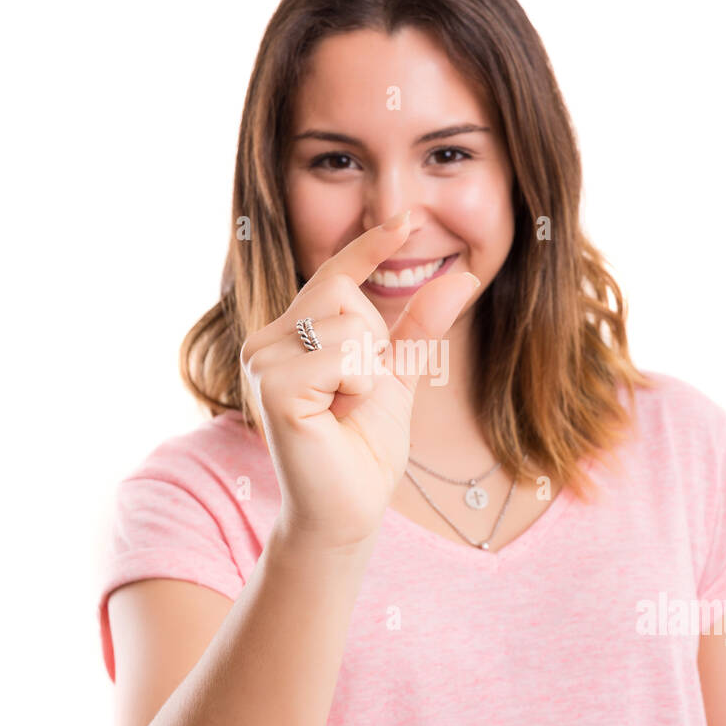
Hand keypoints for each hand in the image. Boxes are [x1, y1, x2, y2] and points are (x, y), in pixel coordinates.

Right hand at [240, 213, 479, 549]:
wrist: (349, 508)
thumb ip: (419, 325)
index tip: (407, 217)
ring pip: (350, 324)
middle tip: (355, 394)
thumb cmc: (363, 447)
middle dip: (373, 342)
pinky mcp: (275, 387)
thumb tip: (462, 275)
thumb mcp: (397, 375)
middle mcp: (265, 341)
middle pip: (342, 292)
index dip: (370, 246)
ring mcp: (263, 362)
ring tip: (345, 408)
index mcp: (288, 335)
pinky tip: (338, 416)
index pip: (333, 275)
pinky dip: (359, 385)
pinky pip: (344, 355)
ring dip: (368, 370)